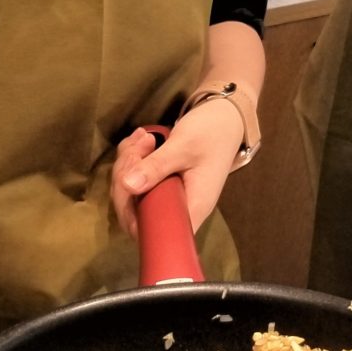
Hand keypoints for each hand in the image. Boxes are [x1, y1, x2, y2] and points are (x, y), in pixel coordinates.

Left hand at [112, 101, 246, 239]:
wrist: (225, 120)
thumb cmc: (212, 134)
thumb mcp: (184, 146)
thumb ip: (157, 166)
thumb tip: (128, 186)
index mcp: (191, 208)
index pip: (154, 230)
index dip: (131, 213)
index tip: (129, 181)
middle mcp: (178, 208)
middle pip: (134, 210)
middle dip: (126, 175)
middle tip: (141, 145)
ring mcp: (167, 197)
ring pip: (130, 192)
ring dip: (128, 162)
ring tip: (145, 137)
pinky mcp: (159, 184)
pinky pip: (134, 177)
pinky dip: (132, 157)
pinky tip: (143, 137)